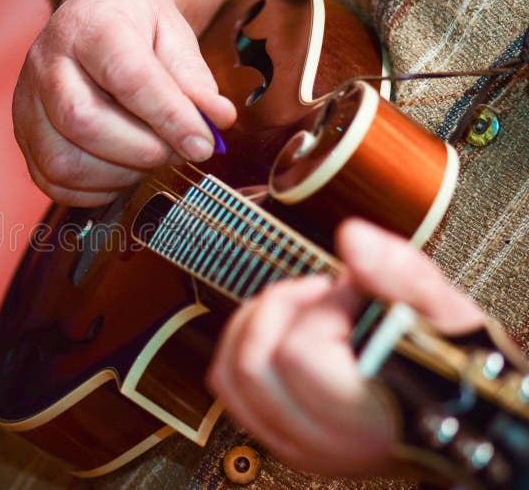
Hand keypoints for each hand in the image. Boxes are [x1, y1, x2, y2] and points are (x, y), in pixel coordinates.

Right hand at [12, 0, 235, 205]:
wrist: (96, 16)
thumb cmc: (137, 28)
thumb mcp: (175, 38)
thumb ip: (194, 81)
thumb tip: (217, 120)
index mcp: (91, 26)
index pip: (126, 77)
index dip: (168, 117)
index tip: (202, 144)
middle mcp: (47, 62)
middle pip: (82, 121)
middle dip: (141, 150)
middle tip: (176, 152)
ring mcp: (28, 102)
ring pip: (63, 161)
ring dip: (118, 174)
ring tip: (149, 158)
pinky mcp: (24, 135)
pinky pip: (52, 182)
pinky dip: (94, 190)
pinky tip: (120, 171)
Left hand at [207, 218, 484, 476]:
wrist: (453, 408)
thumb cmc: (451, 365)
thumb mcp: (444, 313)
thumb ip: (400, 272)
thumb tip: (351, 239)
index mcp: (368, 418)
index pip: (301, 355)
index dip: (323, 308)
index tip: (354, 293)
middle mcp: (325, 442)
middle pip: (254, 363)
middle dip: (281, 307)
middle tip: (322, 294)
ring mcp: (297, 443)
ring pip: (231, 376)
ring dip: (256, 323)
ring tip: (300, 309)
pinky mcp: (280, 435)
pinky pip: (229, 388)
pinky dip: (241, 345)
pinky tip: (277, 328)